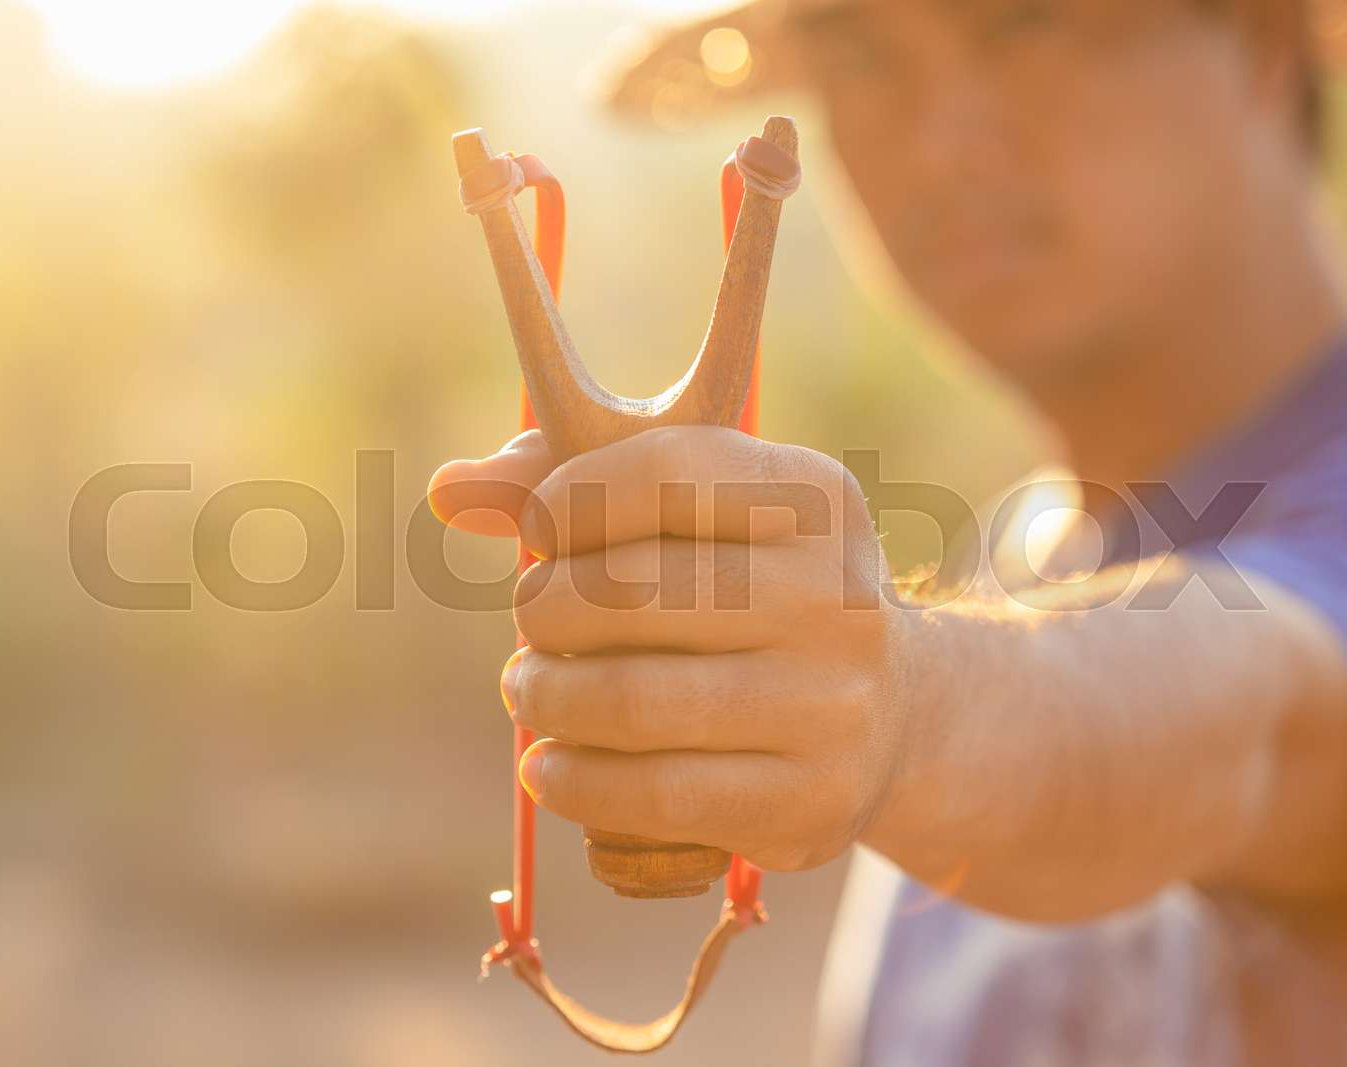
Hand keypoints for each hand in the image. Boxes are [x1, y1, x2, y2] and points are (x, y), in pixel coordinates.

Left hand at [428, 425, 911, 871]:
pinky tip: (549, 768)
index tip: (542, 535)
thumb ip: (576, 487)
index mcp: (814, 501)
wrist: (898, 715)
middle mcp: (835, 597)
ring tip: (529, 692)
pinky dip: (576, 782)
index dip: (570, 499)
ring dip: (546, 698)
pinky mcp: (809, 801)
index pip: (666, 469)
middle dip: (546, 608)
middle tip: (532, 623)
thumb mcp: (707, 521)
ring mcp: (831, 707)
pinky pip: (658, 796)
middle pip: (633, 593)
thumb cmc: (763, 596)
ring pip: (634, 702)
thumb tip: (447, 488)